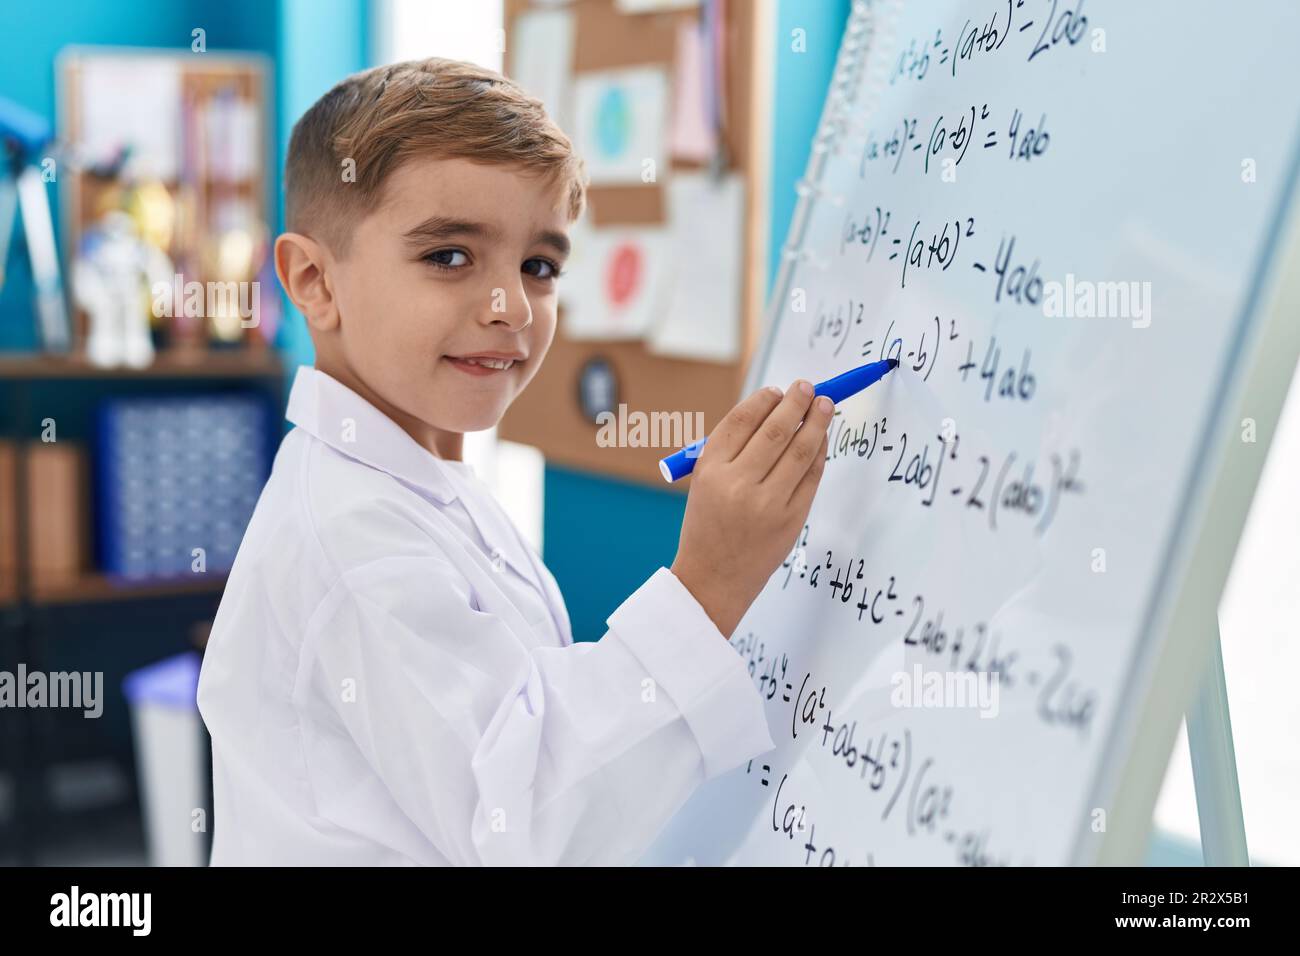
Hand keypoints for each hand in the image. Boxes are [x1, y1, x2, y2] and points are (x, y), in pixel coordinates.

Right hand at [671, 380, 832, 636]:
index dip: (763, 400)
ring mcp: (767, 503)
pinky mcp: (791, 519)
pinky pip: (811, 476)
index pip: (741, 421)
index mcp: (710, 470)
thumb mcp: (705, 484)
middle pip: (775, 430)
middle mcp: (738, 484)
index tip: (777, 391)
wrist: (713, 580)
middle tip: (807, 388)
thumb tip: (776, 412)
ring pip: (800, 450)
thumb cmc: (709, 526)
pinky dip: (819, 453)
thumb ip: (734, 451)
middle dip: (796, 403)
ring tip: (825, 405)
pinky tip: (822, 439)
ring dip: (816, 422)